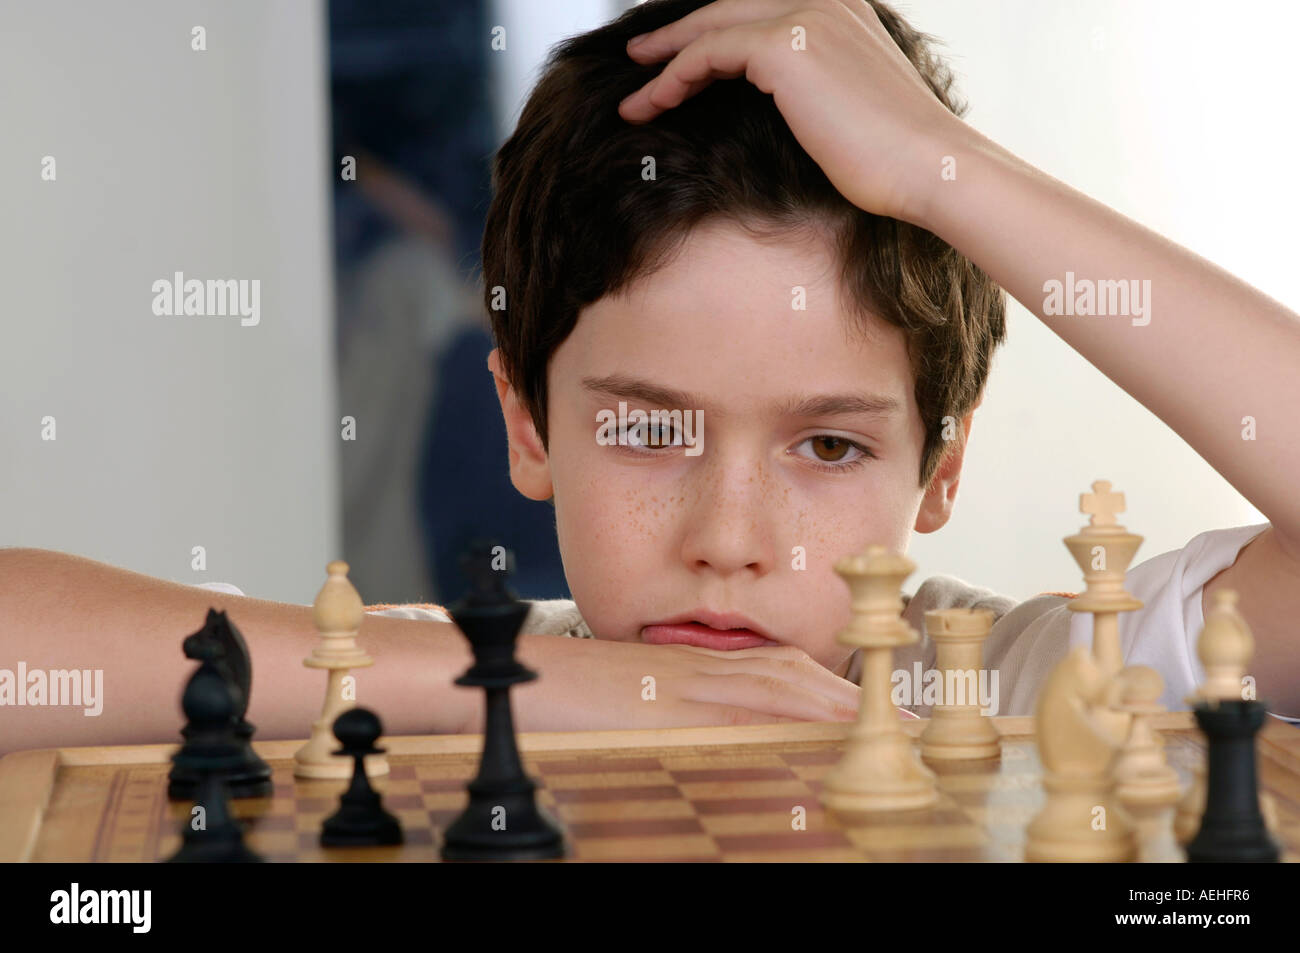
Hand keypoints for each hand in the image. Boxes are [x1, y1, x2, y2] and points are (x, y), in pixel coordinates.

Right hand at [468, 633, 868, 731]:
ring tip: (886, 728)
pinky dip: (780, 721)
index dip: (835, 692)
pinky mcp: (661, 702)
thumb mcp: (629, 702)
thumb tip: (716, 739)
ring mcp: (682, 682)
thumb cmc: (559, 692)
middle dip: (854, 699)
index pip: (781, 674)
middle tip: (912, 724)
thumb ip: (675, 712)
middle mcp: (698, 669)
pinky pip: (735, 711)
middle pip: (793, 676)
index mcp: (694, 669)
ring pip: (776, 687)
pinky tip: (814, 735)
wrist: (502, 672)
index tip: (879, 713)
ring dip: (835, 706)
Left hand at [618, 0, 962, 224]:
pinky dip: (674, 77)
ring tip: (634, 96)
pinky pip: (709, 52)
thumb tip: (778, 104)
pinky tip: (653, 103)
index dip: (712, 31)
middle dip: (677, 35)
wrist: (928, 166)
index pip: (758, 8)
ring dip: (665, 63)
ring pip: (711, 27)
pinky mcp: (786, 45)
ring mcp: (806, 15)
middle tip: (639, 58)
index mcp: (843, 7)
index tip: (677, 58)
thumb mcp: (852, 104)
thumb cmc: (895, 155)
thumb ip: (815, 85)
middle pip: (728, 7)